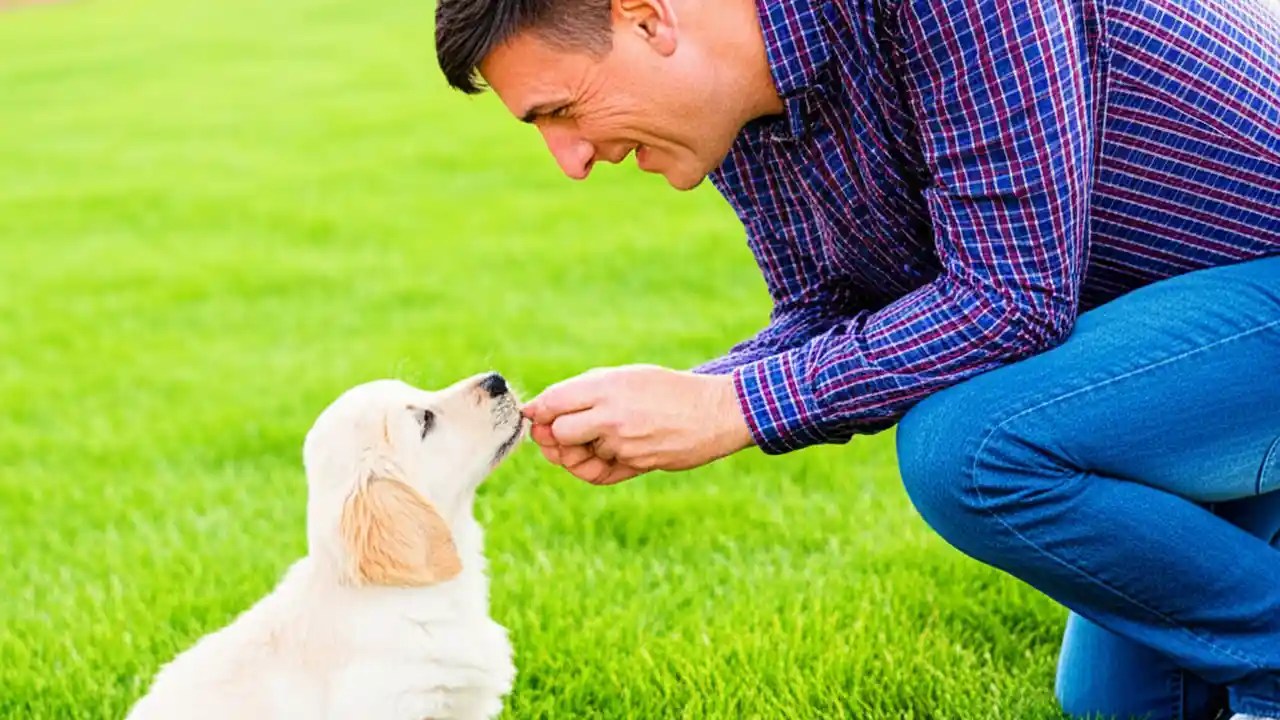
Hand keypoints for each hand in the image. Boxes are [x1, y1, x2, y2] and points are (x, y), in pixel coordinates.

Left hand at [521, 364, 754, 484]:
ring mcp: (624, 443)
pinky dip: (595, 467)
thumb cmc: (667, 390)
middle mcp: (612, 415)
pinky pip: (599, 474)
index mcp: (607, 386)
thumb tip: (538, 410)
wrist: (715, 411)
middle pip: (559, 434)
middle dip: (556, 434)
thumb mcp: (627, 376)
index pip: (552, 402)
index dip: (539, 412)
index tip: (538, 416)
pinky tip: (605, 455)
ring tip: (602, 436)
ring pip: (579, 455)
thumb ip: (583, 390)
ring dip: (583, 449)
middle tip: (566, 430)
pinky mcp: (636, 464)